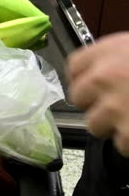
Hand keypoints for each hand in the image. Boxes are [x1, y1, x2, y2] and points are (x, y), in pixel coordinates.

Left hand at [68, 32, 128, 156]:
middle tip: (120, 104)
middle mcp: (105, 76)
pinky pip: (120, 145)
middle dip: (96, 103)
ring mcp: (115, 107)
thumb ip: (118, 59)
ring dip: (113, 126)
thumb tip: (102, 72)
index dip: (84, 77)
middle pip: (78, 97)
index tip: (94, 84)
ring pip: (94, 125)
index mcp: (110, 50)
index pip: (75, 65)